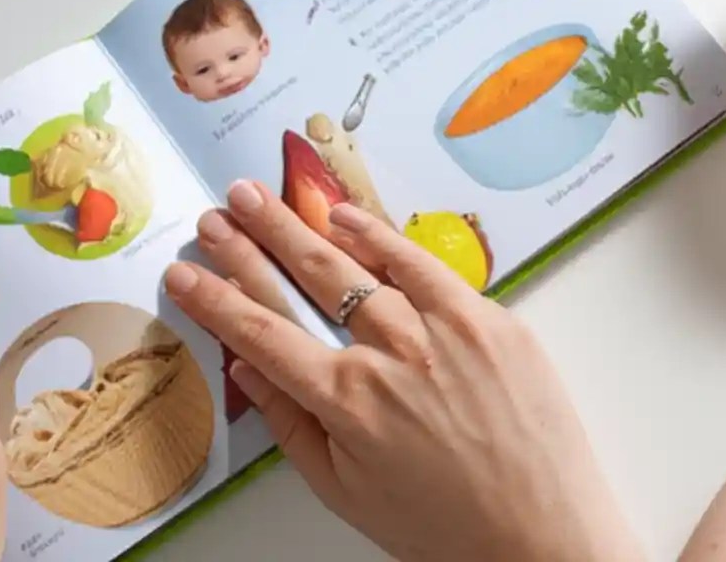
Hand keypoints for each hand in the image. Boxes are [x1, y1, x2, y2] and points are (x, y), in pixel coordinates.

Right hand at [164, 181, 644, 561]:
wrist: (541, 531)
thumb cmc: (444, 526)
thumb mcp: (346, 491)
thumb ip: (291, 425)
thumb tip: (247, 370)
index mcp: (347, 401)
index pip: (262, 333)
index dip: (215, 298)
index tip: (183, 272)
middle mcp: (391, 353)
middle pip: (306, 280)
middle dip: (253, 242)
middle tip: (221, 213)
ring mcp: (444, 328)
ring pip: (360, 261)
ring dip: (303, 225)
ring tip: (262, 197)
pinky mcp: (489, 318)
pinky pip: (424, 264)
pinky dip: (381, 235)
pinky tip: (345, 215)